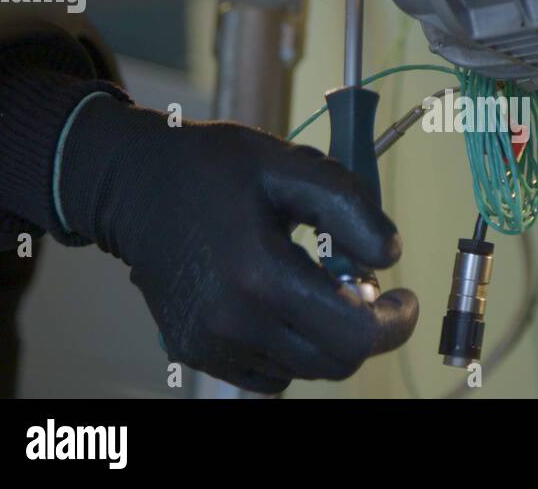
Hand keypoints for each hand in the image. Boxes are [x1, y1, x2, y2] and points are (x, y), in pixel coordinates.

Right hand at [59, 96, 417, 392]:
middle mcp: (232, 322)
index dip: (395, 322)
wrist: (133, 184)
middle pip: (335, 362)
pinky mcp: (194, 351)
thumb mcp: (289, 164)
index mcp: (260, 276)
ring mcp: (209, 344)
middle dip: (364, 328)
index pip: (354, 335)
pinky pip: (269, 372)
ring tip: (312, 283)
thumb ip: (349, 207)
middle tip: (360, 284)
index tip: (404, 296)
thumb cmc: (214, 167)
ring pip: (304, 369)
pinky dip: (290, 346)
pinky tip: (279, 301)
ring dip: (325, 335)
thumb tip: (389, 256)